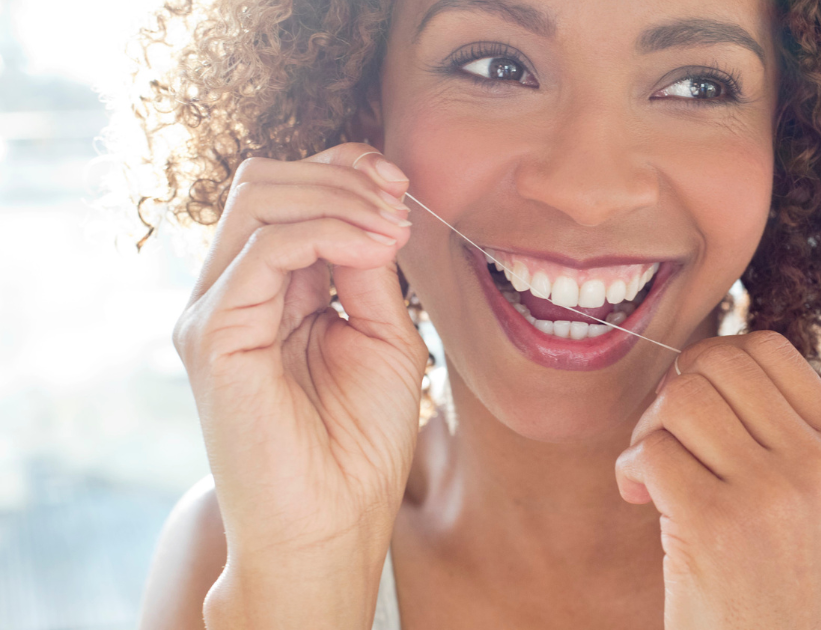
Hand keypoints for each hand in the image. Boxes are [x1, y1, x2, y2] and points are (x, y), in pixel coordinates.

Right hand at [172, 143, 426, 626]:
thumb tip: (377, 208)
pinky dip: (327, 231)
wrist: (331, 522)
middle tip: (401, 199)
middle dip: (341, 174)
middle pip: (263, 181)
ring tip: (394, 227)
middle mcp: (233, 292)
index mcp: (269, 291)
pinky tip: (374, 248)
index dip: (342, 171)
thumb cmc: (359, 443)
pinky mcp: (211, 333)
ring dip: (339, 198)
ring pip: (257, 198)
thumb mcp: (383, 336)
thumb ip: (369, 270)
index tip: (402, 186)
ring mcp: (215, 309)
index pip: (286, 194)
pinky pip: (264, 247)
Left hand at [615, 331, 820, 629]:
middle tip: (668, 440)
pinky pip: (652, 451)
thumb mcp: (813, 500)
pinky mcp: (716, 525)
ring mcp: (774, 494)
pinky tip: (640, 498)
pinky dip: (629, 468)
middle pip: (722, 364)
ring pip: (683, 399)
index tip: (697, 409)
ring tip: (654, 474)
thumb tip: (708, 357)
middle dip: (677, 391)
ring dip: (650, 430)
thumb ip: (782, 429)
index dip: (714, 362)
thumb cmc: (775, 581)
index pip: (770, 348)